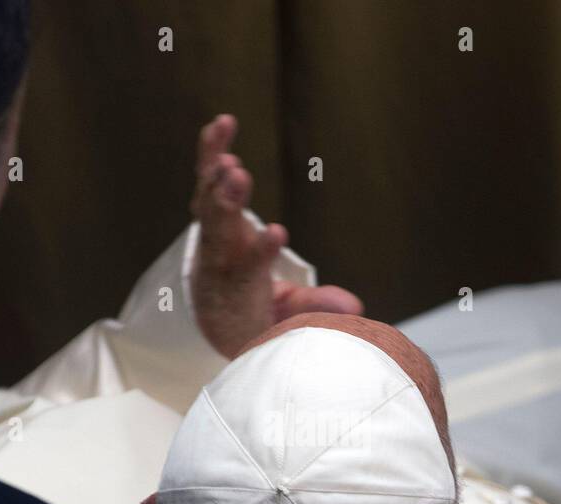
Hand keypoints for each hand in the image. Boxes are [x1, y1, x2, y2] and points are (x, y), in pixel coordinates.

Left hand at [190, 114, 361, 358]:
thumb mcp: (288, 322)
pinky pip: (206, 178)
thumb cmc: (259, 318)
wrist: (215, 314)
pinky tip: (221, 123)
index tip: (277, 232)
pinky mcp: (210, 210)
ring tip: (229, 153)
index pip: (250, 267)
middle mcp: (221, 257)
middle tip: (237, 176)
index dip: (262, 250)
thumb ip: (315, 311)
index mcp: (240, 285)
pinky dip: (212, 152)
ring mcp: (213, 232)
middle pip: (220, 230)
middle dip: (228, 203)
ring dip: (217, 175)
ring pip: (209, 201)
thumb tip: (354, 308)